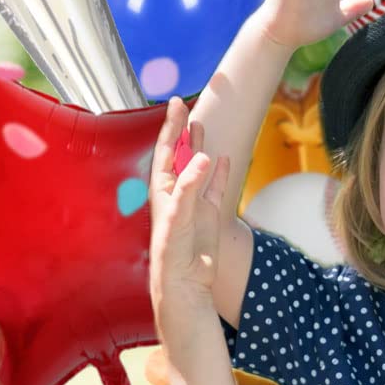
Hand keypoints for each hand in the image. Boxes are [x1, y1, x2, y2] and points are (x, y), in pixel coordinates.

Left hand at [149, 97, 229, 300]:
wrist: (185, 281)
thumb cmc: (172, 250)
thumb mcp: (179, 215)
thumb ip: (190, 185)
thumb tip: (203, 156)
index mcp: (162, 188)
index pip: (167, 149)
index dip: (171, 126)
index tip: (177, 103)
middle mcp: (177, 191)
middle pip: (180, 153)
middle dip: (182, 130)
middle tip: (186, 105)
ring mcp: (194, 201)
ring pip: (197, 166)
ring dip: (198, 146)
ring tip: (200, 124)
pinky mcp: (209, 214)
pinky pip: (215, 187)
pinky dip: (219, 172)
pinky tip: (222, 157)